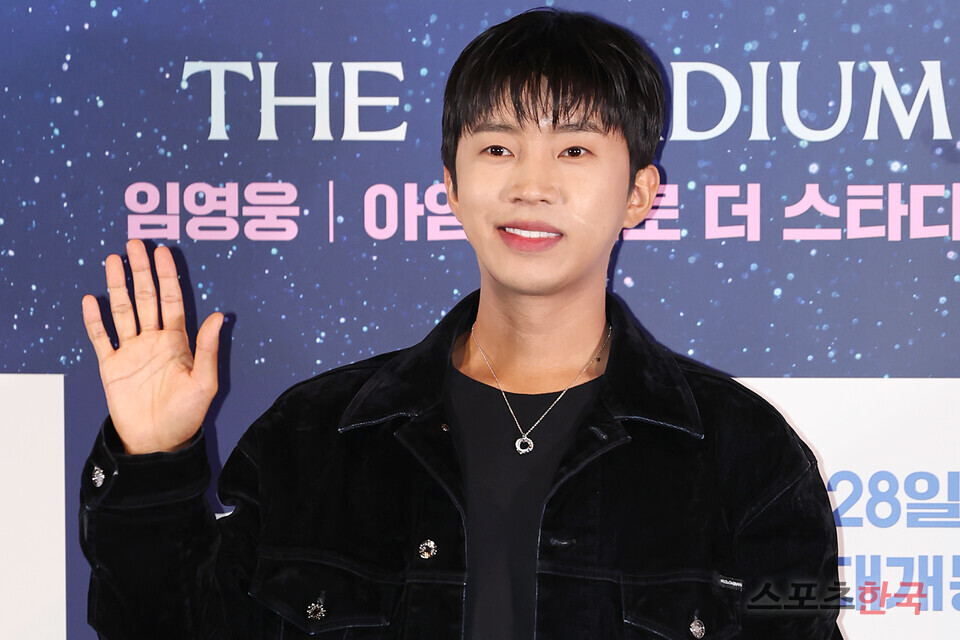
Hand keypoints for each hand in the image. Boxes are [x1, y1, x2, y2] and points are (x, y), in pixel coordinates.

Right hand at [82, 239, 222, 453]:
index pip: (172, 300)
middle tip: (135, 243)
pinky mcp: (112, 366)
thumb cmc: (186, 415)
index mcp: (178, 341)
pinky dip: (95, 319)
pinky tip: (92, 299)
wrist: (158, 442)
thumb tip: (218, 315)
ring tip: (112, 260)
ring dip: (118, 286)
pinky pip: (101, 338)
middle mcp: (154, 340)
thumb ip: (207, 348)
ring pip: (123, 311)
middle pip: (146, 298)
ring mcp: (132, 351)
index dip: (167, 276)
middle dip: (141, 270)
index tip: (162, 251)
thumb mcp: (205, 381)